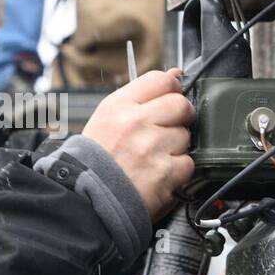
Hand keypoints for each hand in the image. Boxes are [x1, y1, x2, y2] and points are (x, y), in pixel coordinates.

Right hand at [82, 68, 195, 220]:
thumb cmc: (95, 161)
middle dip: (180, 117)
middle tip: (167, 131)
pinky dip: (177, 172)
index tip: (170, 99)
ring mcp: (151, 147)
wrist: (87, 200)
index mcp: (118, 106)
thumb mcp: (107, 119)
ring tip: (154, 158)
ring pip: (185, 136)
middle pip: (180, 105)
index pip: (160, 80)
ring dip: (176, 148)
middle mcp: (135, 123)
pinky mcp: (165, 172)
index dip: (171, 89)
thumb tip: (175, 75)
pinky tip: (158, 175)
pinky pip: (187, 163)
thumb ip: (140, 96)